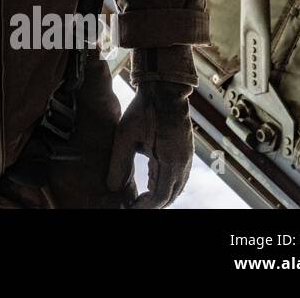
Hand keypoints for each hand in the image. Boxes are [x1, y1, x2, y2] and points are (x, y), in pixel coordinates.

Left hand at [106, 81, 192, 208]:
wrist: (164, 90)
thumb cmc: (145, 110)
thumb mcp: (126, 135)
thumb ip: (119, 162)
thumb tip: (112, 187)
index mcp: (170, 161)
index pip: (160, 195)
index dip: (146, 206)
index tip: (131, 208)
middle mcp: (183, 163)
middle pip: (171, 195)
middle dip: (154, 205)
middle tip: (135, 207)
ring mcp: (187, 158)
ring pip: (177, 187)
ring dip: (162, 197)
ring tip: (143, 201)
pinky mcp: (185, 152)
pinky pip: (179, 176)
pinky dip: (168, 185)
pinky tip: (154, 185)